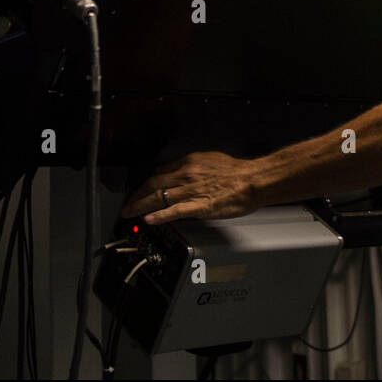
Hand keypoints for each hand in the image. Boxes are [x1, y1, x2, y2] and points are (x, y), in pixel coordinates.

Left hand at [121, 151, 262, 224]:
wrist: (255, 180)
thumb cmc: (239, 172)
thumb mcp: (212, 161)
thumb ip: (196, 168)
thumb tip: (185, 175)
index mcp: (190, 162)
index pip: (160, 172)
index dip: (147, 182)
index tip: (142, 190)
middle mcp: (187, 174)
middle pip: (153, 184)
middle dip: (136, 195)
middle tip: (127, 204)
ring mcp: (192, 190)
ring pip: (158, 197)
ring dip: (140, 206)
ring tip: (129, 213)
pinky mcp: (199, 206)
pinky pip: (174, 211)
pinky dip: (159, 215)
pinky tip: (149, 220)